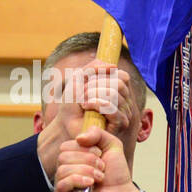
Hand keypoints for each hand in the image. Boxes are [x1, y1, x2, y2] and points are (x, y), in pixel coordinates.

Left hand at [36, 59, 135, 179]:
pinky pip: (112, 107)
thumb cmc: (73, 103)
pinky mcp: (119, 124)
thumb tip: (114, 67)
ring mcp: (124, 113)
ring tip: (83, 101)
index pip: (122, 76)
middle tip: (83, 94)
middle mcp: (126, 101)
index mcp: (120, 90)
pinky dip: (96, 103)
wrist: (65, 123)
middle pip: (119, 83)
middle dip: (96, 85)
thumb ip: (94, 67)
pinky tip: (86, 107)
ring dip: (93, 94)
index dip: (103, 76)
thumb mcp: (80, 78)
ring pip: (115, 93)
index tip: (88, 83)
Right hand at [54, 126, 142, 191]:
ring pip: (62, 170)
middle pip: (63, 156)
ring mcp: (62, 187)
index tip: (100, 155)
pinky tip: (90, 184)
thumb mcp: (112, 145)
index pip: (65, 146)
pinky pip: (61, 184)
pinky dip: (77, 181)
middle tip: (102, 168)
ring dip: (85, 171)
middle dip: (87, 160)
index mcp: (72, 159)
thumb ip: (97, 133)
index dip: (84, 149)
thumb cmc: (116, 175)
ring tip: (99, 178)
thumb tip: (79, 137)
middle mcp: (65, 171)